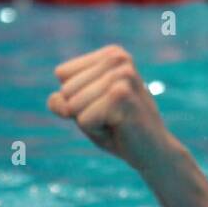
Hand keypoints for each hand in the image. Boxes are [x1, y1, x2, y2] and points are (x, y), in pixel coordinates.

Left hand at [46, 46, 180, 172]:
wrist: (152, 152)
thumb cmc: (117, 130)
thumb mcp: (83, 112)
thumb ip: (63, 102)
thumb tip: (55, 99)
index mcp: (111, 54)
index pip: (62, 74)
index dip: (76, 98)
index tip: (103, 106)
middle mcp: (118, 58)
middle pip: (66, 90)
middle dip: (82, 112)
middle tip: (110, 117)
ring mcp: (122, 75)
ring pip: (73, 105)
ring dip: (89, 122)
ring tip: (115, 123)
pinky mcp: (121, 96)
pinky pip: (83, 120)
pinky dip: (96, 132)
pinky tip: (119, 129)